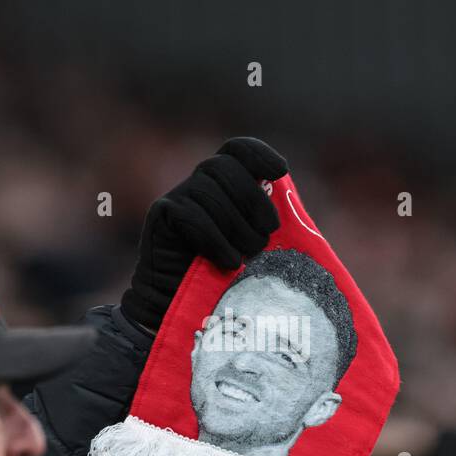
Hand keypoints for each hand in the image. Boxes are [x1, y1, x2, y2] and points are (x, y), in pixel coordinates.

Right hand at [121, 137, 287, 329]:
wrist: (182, 306)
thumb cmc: (225, 278)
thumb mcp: (254, 246)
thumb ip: (267, 223)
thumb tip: (295, 208)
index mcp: (225, 183)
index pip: (238, 149)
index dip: (259, 154)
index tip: (281, 171)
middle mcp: (199, 183)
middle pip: (225, 166)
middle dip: (253, 198)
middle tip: (269, 232)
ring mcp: (176, 196)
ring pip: (208, 190)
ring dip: (235, 225)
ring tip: (247, 256)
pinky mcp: (161, 215)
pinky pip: (190, 215)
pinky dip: (215, 240)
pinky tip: (228, 263)